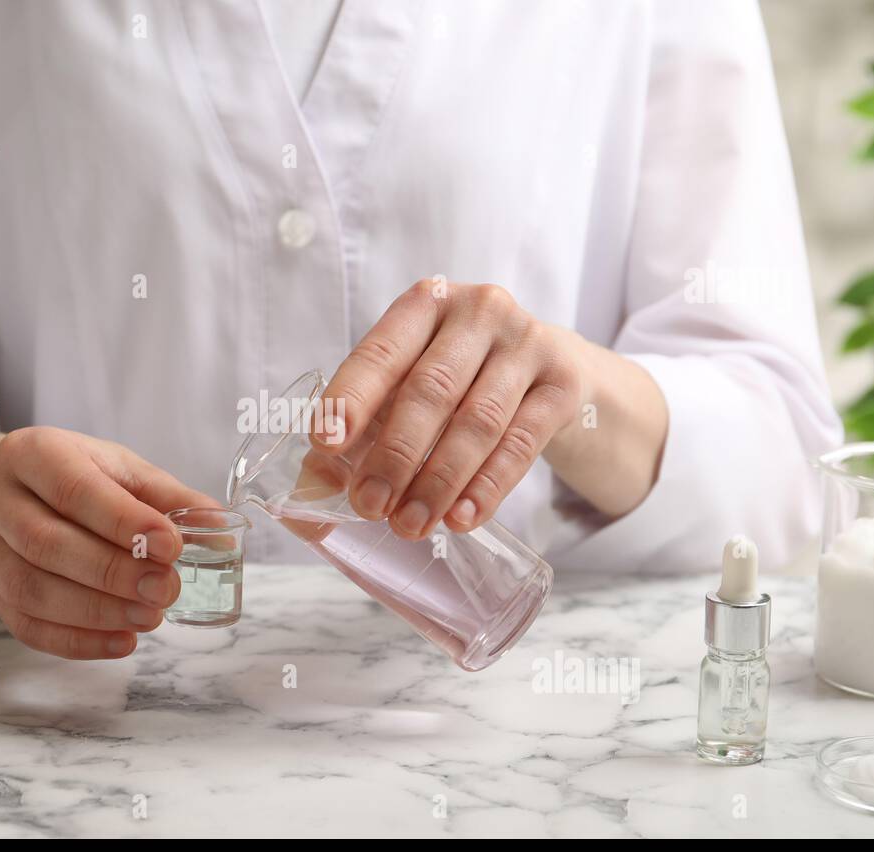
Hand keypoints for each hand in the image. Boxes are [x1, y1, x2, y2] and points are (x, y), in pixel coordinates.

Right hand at [0, 428, 217, 658]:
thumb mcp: (124, 471)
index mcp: (32, 453)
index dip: (123, 522)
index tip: (171, 546)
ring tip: (149, 618)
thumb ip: (170, 499)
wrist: (18, 490)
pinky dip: (77, 641)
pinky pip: (26, 625)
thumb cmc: (79, 476)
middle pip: (46, 544)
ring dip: (96, 612)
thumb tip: (220, 529)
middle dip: (112, 573)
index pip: (73, 490)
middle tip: (166, 589)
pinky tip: (122, 642)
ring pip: (31, 589)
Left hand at [314, 280, 584, 537]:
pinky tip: (461, 519)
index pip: (380, 352)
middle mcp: (478, 311)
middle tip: (369, 506)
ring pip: (477, 421)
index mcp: (425, 304)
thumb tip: (309, 497)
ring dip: (439, 481)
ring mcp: (527, 343)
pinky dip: (487, 487)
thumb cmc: (463, 381)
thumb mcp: (408, 389)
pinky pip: (521, 444)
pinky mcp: (563, 383)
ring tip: (409, 525)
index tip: (324, 443)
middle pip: (430, 390)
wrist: (554, 373)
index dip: (350, 398)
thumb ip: (357, 435)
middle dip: (395, 455)